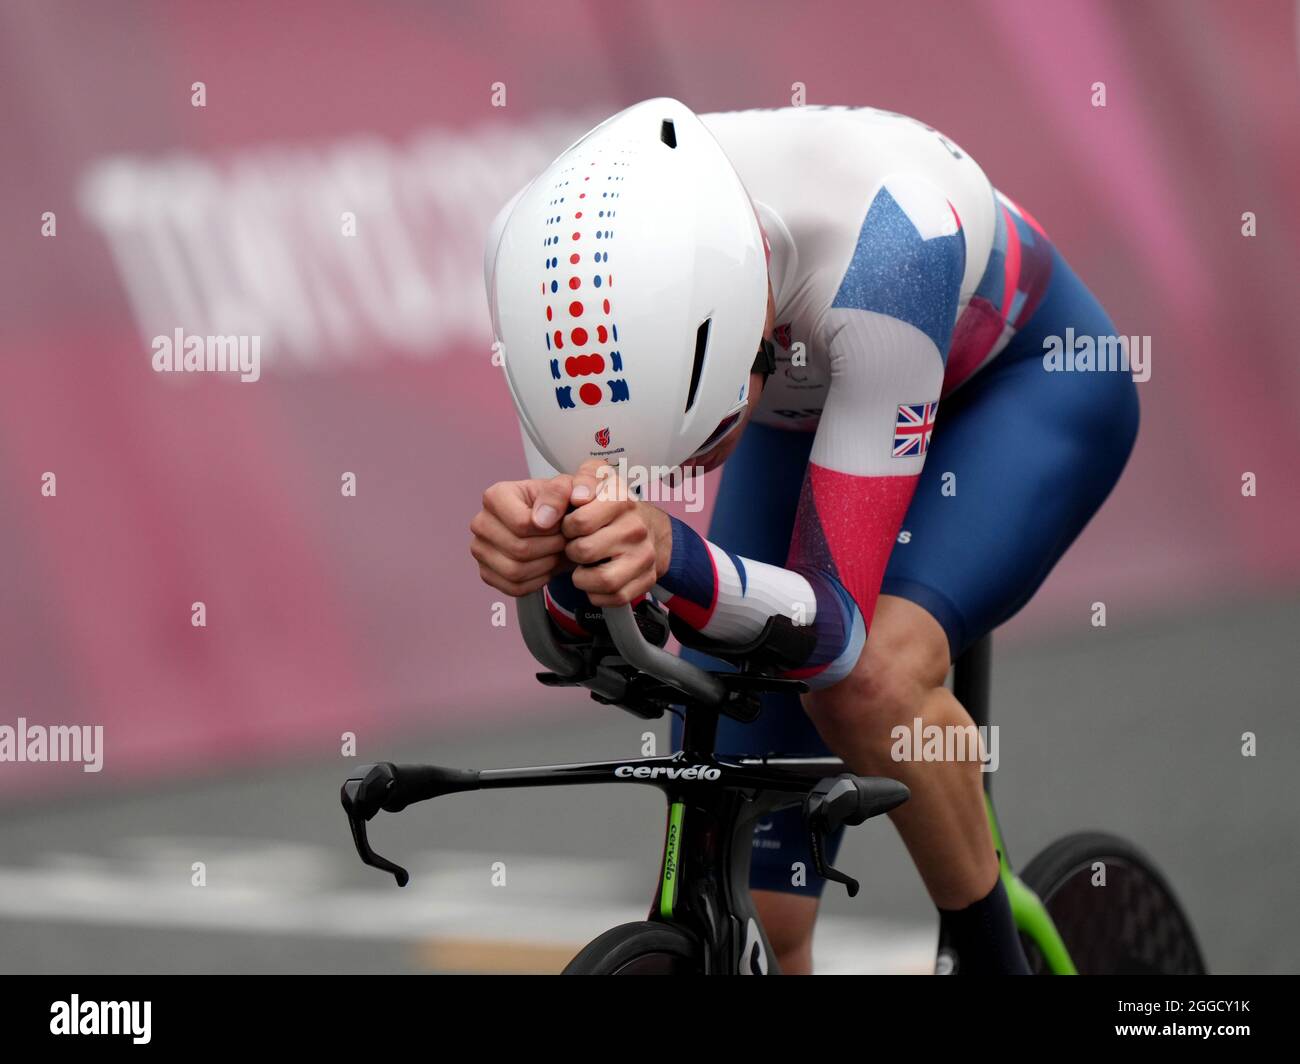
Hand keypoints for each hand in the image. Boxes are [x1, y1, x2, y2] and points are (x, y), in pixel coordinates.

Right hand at [468, 465, 602, 596]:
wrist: (555, 524)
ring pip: (515, 571)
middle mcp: (481, 523)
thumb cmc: (557, 504)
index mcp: (495, 496)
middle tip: (563, 541)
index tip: (562, 524)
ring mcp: (480, 550)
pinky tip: (546, 566)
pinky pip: (514, 587)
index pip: (521, 523)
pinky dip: (537, 581)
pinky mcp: (486, 573)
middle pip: (519, 549)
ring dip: (545, 566)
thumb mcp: (566, 488)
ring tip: (556, 552)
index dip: (550, 530)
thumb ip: (557, 494)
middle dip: (550, 548)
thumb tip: (542, 519)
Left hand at [562, 469, 672, 605]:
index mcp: (620, 500)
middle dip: (572, 550)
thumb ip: (571, 483)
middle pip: (585, 552)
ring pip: (602, 580)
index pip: (579, 522)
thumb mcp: (590, 479)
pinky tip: (596, 578)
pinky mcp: (647, 580)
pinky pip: (615, 597)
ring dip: (583, 576)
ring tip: (584, 564)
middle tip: (576, 545)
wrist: (648, 526)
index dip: (567, 526)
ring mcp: (644, 556)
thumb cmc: (610, 505)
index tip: (571, 524)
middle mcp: (636, 528)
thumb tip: (574, 498)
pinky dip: (597, 593)